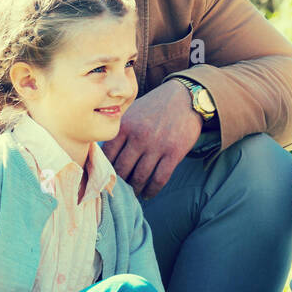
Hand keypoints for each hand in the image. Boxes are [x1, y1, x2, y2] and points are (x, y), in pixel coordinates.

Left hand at [103, 80, 202, 197]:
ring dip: (135, 189)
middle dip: (120, 182)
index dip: (105, 169)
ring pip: (140, 177)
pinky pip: (160, 179)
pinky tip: (148, 194)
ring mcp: (157, 146)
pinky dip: (152, 190)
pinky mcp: (174, 153)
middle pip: (122, 169)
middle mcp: (139, 137)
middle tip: (119, 189)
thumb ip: (119, 129)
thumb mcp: (133, 111)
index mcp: (125, 126)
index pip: (108, 155)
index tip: (106, 176)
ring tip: (133, 193)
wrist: (185, 98)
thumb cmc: (156, 106)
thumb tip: (105, 152)